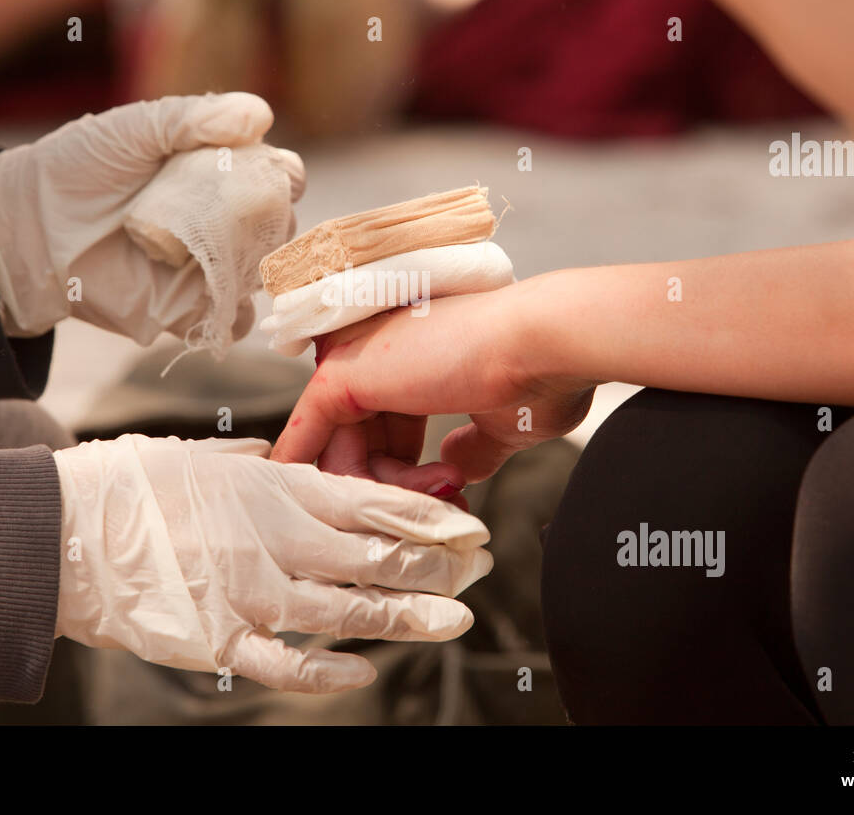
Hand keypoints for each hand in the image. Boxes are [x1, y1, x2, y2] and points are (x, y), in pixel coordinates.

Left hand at [0, 93, 303, 345]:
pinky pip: (231, 322)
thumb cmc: (77, 168)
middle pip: (279, 225)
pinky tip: (225, 300)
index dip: (285, 175)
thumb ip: (193, 119)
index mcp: (216, 173)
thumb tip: (261, 116)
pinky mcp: (184, 309)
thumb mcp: (134, 130)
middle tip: (256, 217)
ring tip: (240, 256)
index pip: (275, 175)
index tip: (278, 174)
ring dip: (264, 267)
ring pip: (263, 273)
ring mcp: (205, 266)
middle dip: (279, 223)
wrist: (26, 228)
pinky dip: (239, 316)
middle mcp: (220, 220)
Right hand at [54, 434, 492, 693]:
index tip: (470, 524)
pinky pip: (288, 663)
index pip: (369, 500)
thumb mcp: (203, 458)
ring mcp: (249, 594)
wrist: (61, 533)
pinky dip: (330, 669)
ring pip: (347, 610)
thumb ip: (254, 462)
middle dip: (435, 565)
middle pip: (374, 556)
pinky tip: (364, 668)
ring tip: (453, 620)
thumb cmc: (131, 485)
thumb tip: (281, 455)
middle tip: (478, 571)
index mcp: (272, 489)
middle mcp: (272, 540)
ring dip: (406, 617)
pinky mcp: (220, 642)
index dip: (427, 516)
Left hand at [272, 284, 594, 482]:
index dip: (411, 473)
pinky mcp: (337, 377)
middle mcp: (377, 349)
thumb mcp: (501, 422)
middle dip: (399, 489)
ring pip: (341, 452)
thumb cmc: (540, 371)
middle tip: (448, 506)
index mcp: (414, 354)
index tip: (449, 496)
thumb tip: (455, 468)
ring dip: (387, 493)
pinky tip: (327, 508)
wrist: (547, 345)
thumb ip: (471, 445)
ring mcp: (353, 358)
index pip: (387, 429)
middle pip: (361, 444)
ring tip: (444, 495)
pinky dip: (314, 479)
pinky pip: (306, 441)